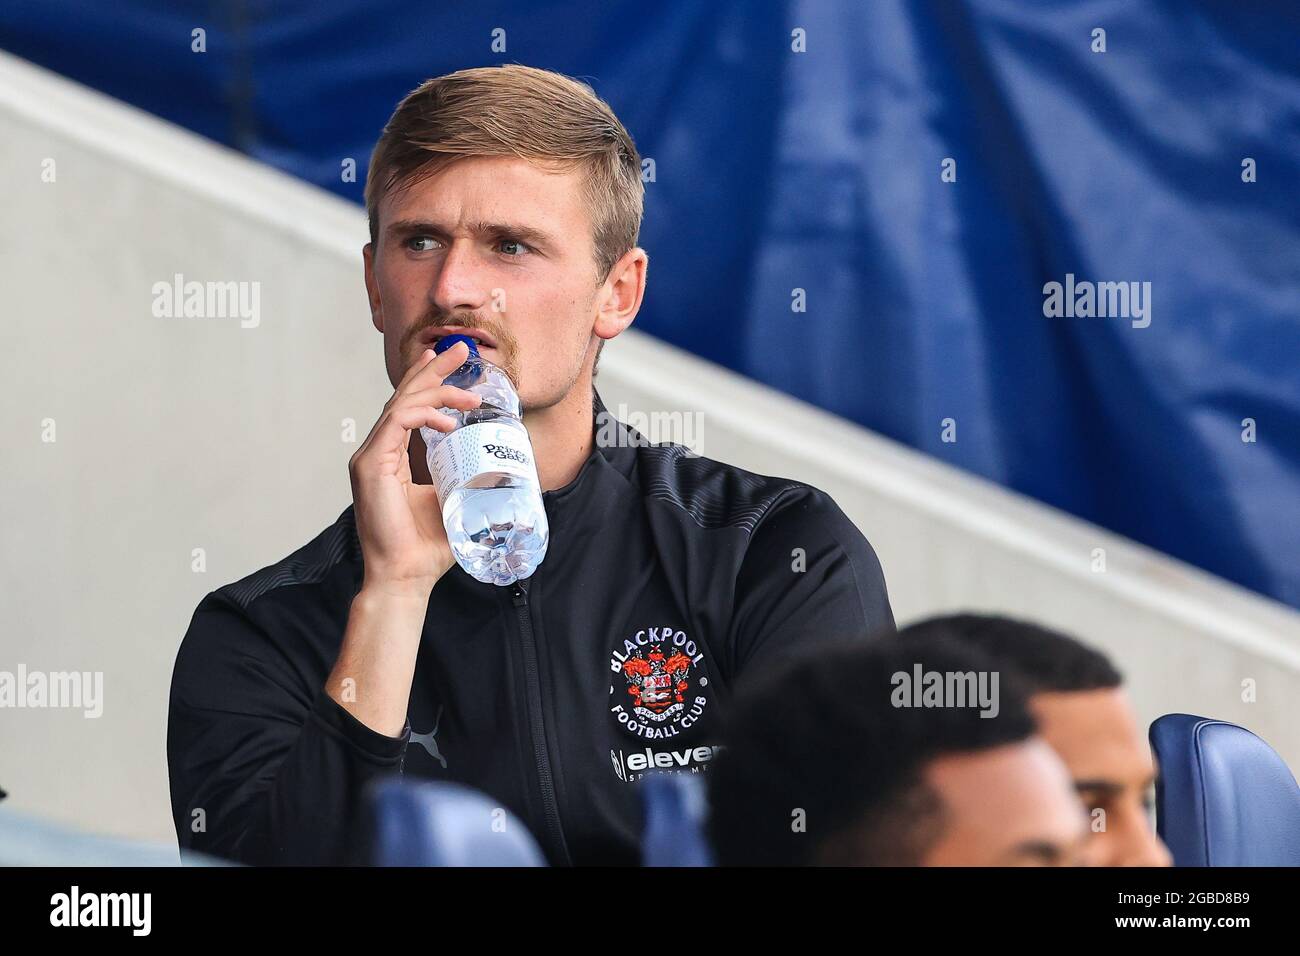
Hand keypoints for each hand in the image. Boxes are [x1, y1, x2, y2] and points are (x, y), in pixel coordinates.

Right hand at [348, 340, 481, 596]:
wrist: (407, 576)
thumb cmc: (429, 546)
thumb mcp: (456, 499)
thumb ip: (466, 476)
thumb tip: (502, 463)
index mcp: (393, 456)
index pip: (410, 406)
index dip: (431, 379)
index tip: (457, 362)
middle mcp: (378, 452)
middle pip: (404, 395)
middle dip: (434, 369)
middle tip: (461, 349)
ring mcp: (370, 458)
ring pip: (401, 404)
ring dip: (437, 391)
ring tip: (470, 394)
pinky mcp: (369, 467)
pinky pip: (396, 423)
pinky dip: (424, 415)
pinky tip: (450, 422)